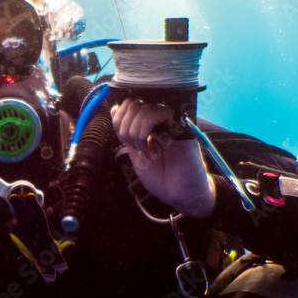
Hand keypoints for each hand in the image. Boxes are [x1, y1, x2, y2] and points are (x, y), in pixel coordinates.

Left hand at [111, 98, 215, 217]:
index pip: (127, 106)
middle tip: (137, 148)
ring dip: (136, 132)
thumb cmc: (161, 176)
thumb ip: (126, 132)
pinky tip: (154, 147)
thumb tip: (115, 108)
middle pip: (133, 105)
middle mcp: (161, 119)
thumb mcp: (136, 153)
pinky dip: (147, 130)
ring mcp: (172, 121)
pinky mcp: (182, 126)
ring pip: (144, 108)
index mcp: (149, 123)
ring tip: (146, 150)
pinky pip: (160, 113)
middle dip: (127, 129)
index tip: (127, 141)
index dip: (119, 121)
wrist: (180, 193)